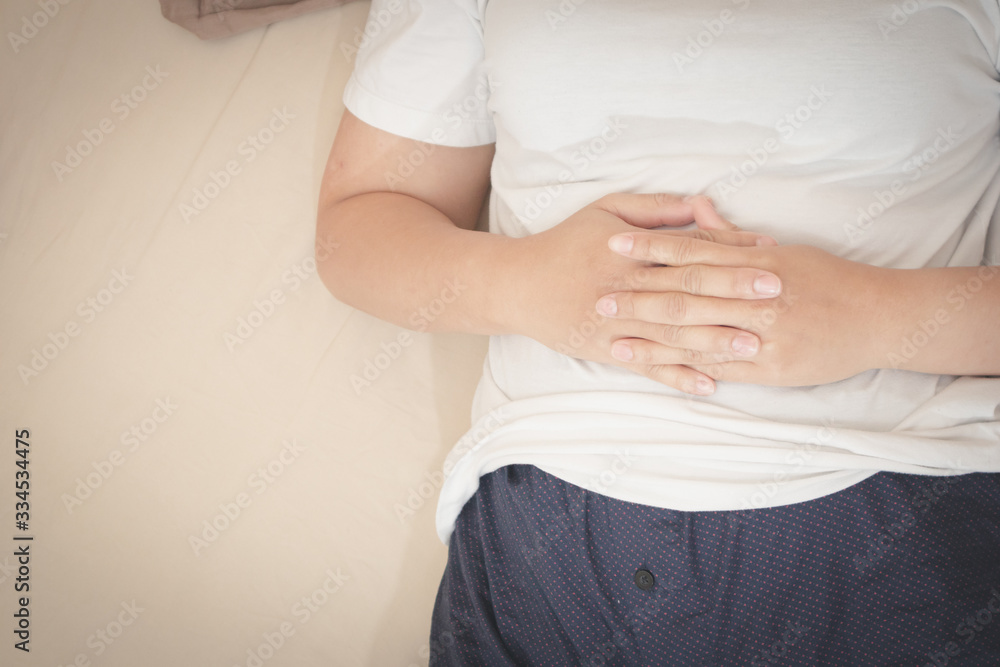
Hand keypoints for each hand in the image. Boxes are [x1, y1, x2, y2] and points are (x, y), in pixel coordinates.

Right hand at [510, 193, 782, 394]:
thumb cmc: (566, 242)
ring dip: (713, 340)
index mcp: (631, 249)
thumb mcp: (607, 210)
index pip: (687, 249)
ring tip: (753, 344)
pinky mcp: (607, 350)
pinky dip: (676, 377)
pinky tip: (708, 384)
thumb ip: (658, 209)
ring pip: (671, 333)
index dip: (729, 251)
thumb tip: (705, 203)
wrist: (517, 284)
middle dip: (732, 294)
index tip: (768, 254)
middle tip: (775, 298)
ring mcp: (617, 323)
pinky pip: (646, 366)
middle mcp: (626, 287)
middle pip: (685, 290)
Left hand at [601, 231, 885, 387]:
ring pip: (696, 336)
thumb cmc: (827, 279)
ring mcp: (762, 335)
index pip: (691, 251)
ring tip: (614, 343)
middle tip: (598, 297)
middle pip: (685, 295)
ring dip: (652, 341)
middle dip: (639, 298)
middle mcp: (755, 296)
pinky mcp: (770, 368)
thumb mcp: (781, 251)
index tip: (613, 244)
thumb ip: (733, 238)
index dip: (650, 248)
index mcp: (754, 262)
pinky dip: (689, 370)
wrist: (878, 317)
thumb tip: (698, 209)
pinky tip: (659, 373)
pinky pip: (721, 368)